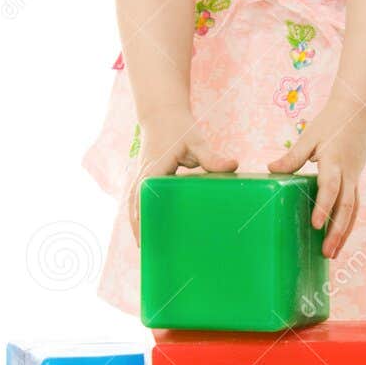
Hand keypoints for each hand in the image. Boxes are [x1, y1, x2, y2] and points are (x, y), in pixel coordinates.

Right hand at [128, 106, 237, 243]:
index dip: (144, 215)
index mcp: (155, 168)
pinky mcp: (142, 176)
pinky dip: (137, 214)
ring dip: (136, 223)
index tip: (147, 233)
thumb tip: (233, 165)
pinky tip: (144, 228)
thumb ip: (211, 156)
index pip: (145, 195)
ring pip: (132, 204)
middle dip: (139, 227)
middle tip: (147, 249)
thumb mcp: (196, 141)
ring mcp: (139, 175)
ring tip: (144, 246)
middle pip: (134, 205)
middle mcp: (143, 174)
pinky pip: (135, 199)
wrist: (161, 114)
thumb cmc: (180, 128)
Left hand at [267, 90, 365, 256]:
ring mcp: (356, 178)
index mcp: (335, 162)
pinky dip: (348, 223)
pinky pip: (355, 205)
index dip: (324, 207)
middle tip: (327, 253)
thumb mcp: (309, 136)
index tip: (316, 225)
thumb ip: (292, 156)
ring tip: (334, 254)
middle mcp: (349, 173)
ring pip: (353, 211)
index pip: (330, 188)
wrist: (358, 111)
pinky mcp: (357, 179)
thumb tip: (270, 169)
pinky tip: (340, 237)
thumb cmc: (331, 122)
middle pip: (346, 208)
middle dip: (336, 232)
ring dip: (344, 233)